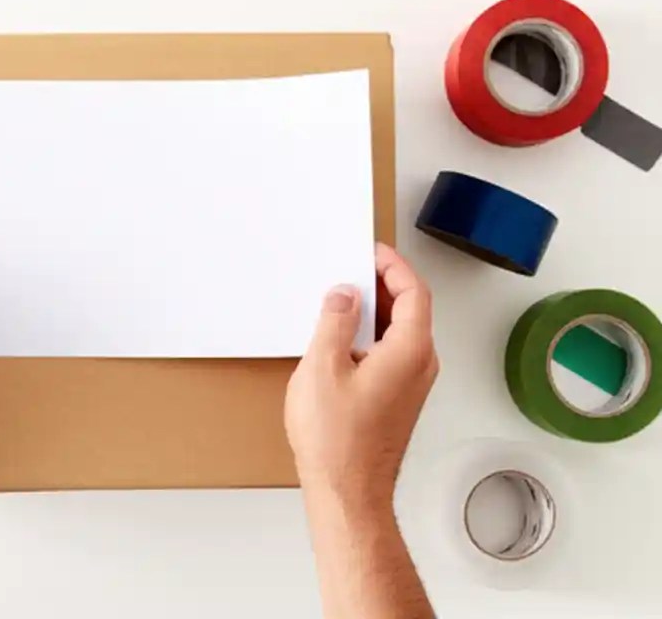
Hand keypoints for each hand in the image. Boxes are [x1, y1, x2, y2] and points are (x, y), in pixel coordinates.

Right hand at [285, 243, 437, 505]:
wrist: (347, 491)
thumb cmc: (337, 440)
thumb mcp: (322, 367)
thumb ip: (335, 322)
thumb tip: (344, 295)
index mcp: (410, 350)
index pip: (414, 292)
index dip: (393, 266)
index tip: (370, 252)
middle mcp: (420, 365)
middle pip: (410, 310)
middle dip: (381, 285)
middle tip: (348, 270)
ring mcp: (412, 384)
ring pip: (400, 332)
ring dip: (373, 313)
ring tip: (336, 302)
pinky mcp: (398, 399)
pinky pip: (391, 353)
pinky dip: (370, 337)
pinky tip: (338, 341)